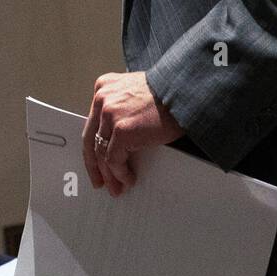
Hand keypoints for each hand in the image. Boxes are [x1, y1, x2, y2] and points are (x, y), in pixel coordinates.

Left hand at [82, 71, 184, 195]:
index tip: (95, 162)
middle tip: (100, 181)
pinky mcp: (121, 130)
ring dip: (109, 175)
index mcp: (104, 87)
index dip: (92, 146)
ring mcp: (110, 114)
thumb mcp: (135, 93)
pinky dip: (120, 174)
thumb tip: (115, 140)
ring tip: (117, 187)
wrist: (185, 93)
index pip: (92, 124)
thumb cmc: (168, 95)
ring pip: (101, 153)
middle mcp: (103, 99)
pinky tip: (128, 180)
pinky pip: (114, 160)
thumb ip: (120, 109)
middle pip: (91, 140)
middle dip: (95, 165)